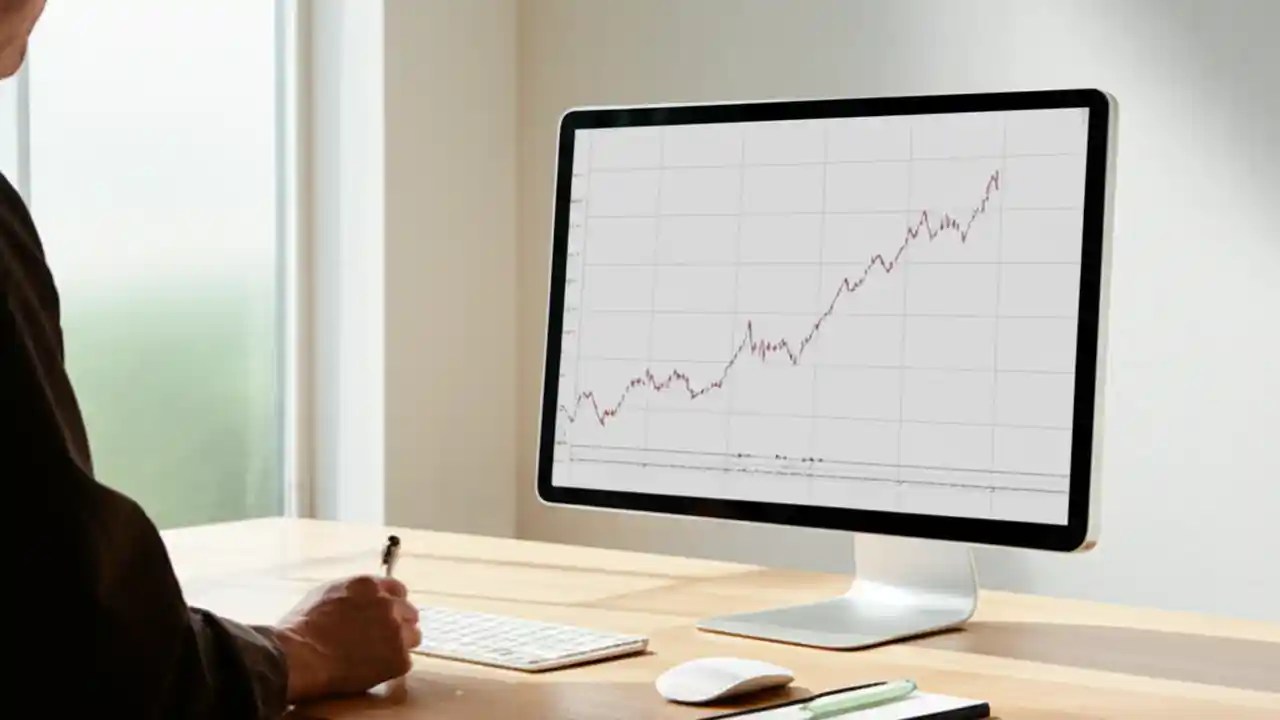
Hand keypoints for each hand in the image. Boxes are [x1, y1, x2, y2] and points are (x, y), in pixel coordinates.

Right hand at [271, 575, 421, 702]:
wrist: (300, 657)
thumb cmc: (303, 627)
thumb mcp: (327, 593)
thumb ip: (355, 593)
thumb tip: (366, 598)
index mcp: (371, 586)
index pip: (398, 590)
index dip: (393, 604)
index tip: (388, 615)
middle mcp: (389, 605)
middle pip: (409, 613)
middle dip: (399, 624)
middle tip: (383, 639)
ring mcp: (396, 632)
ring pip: (413, 636)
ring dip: (400, 645)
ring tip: (378, 656)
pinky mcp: (398, 658)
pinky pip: (404, 661)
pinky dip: (391, 667)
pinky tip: (372, 670)